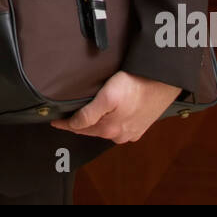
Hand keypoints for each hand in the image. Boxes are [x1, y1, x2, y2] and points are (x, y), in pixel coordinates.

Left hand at [50, 71, 181, 143]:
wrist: (163, 80)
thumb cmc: (136, 84)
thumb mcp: (107, 97)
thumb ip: (88, 114)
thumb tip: (73, 125)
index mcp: (108, 130)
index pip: (79, 128)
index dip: (65, 123)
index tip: (54, 121)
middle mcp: (119, 135)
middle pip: (92, 130)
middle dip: (79, 125)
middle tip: (67, 118)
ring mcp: (131, 133)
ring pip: (106, 129)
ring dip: (95, 124)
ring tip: (85, 116)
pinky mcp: (141, 126)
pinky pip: (120, 126)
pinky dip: (111, 123)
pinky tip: (108, 116)